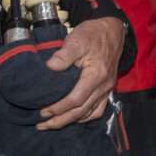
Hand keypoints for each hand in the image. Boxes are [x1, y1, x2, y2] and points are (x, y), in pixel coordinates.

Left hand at [37, 15, 124, 130]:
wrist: (112, 31)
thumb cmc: (94, 34)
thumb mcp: (77, 39)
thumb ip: (64, 55)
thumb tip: (49, 67)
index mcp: (96, 75)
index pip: (76, 99)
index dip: (59, 108)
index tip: (43, 111)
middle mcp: (103, 86)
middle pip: (82, 111)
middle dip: (61, 120)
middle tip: (42, 125)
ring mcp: (106, 89)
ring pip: (89, 113)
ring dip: (71, 121)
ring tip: (54, 123)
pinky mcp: (106, 88)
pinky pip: (98, 109)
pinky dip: (84, 116)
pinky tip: (73, 117)